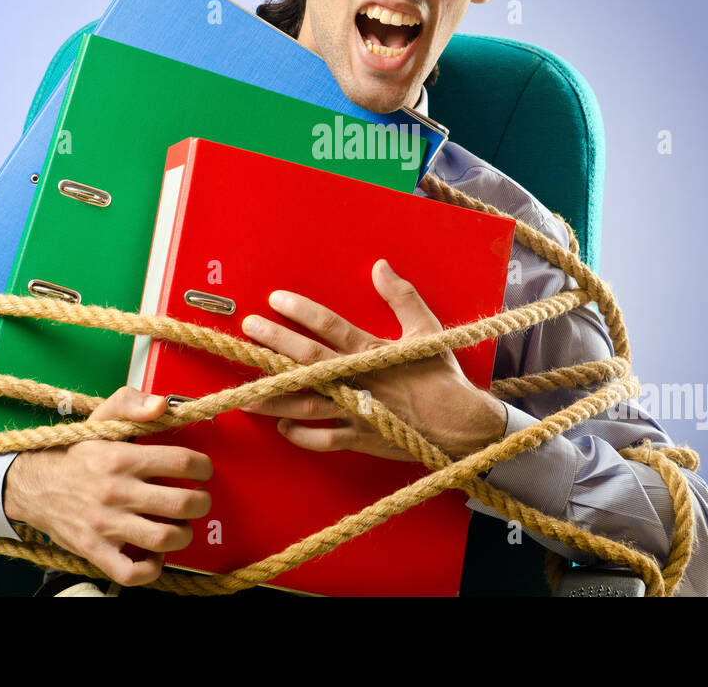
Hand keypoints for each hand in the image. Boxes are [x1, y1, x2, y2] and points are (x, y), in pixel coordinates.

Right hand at [2, 386, 212, 586]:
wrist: (33, 486)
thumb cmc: (77, 454)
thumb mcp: (102, 418)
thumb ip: (132, 403)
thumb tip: (161, 405)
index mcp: (122, 458)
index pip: (182, 462)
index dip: (203, 467)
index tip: (203, 471)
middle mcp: (117, 492)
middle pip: (181, 503)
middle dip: (201, 502)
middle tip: (198, 499)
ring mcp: (106, 524)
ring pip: (164, 538)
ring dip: (183, 534)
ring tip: (180, 525)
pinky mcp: (95, 550)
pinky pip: (131, 572)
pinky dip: (151, 569)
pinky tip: (155, 554)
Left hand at [240, 258, 506, 460]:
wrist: (461, 424)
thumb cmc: (442, 374)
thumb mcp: (426, 329)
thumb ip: (401, 297)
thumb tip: (380, 266)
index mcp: (372, 352)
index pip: (330, 326)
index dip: (301, 311)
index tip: (275, 299)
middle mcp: (358, 380)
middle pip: (308, 360)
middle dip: (275, 344)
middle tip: (249, 330)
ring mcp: (356, 411)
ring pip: (307, 404)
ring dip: (275, 398)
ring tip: (246, 392)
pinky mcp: (361, 437)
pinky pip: (325, 439)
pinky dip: (302, 435)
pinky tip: (282, 427)